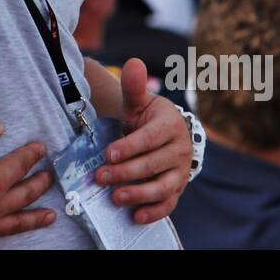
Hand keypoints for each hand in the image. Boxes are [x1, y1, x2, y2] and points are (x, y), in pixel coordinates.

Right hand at [0, 115, 54, 248]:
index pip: (20, 164)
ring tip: (51, 216)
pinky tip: (6, 250)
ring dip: (35, 218)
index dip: (32, 154)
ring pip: (15, 224)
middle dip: (39, 184)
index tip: (40, 148)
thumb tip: (0, 127)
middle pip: (24, 195)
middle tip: (50, 178)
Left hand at [96, 59, 192, 224]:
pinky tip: (135, 215)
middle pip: (153, 164)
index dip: (131, 146)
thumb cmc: (145, 117)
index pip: (151, 138)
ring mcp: (180, 171)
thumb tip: (133, 63)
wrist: (161, 133)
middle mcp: (180, 149)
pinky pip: (168, 203)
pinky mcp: (177, 189)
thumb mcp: (138, 101)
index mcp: (170, 125)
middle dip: (125, 172)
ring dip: (138, 194)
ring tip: (114, 197)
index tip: (109, 154)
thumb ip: (134, 86)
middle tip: (100, 177)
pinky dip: (154, 212)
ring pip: (163, 187)